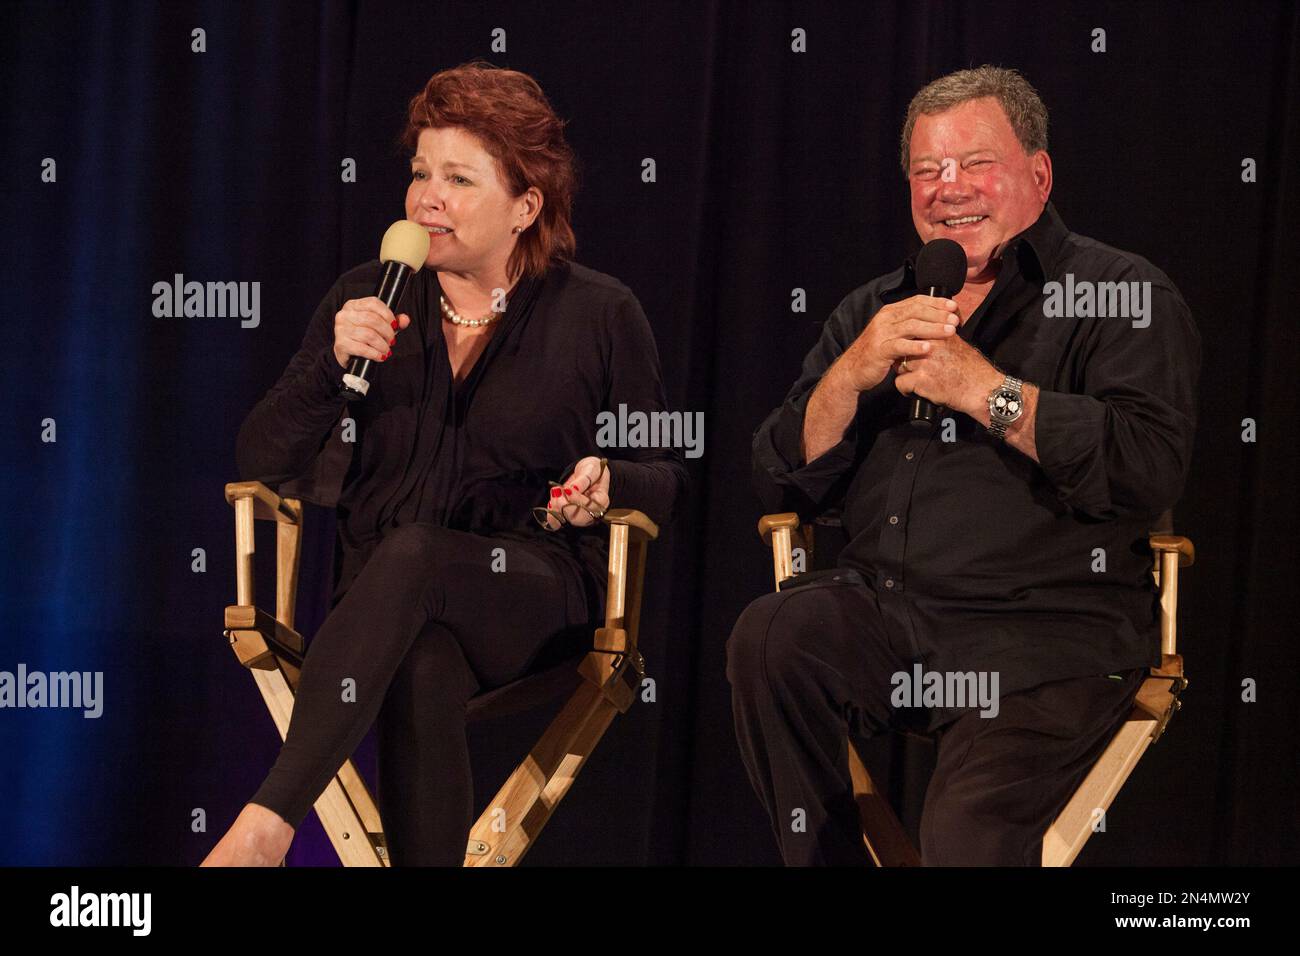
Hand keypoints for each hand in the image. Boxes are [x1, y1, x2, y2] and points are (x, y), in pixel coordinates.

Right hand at [333, 296, 409, 368]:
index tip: (395, 325)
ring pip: (368, 334)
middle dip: (387, 332)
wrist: (347, 354)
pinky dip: (375, 353)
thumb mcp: (379, 327)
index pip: (373, 303)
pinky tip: (380, 356)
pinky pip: (362, 348)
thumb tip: (405, 319)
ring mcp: (341, 329)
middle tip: (391, 341)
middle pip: (372, 319)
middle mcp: (345, 315)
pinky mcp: (341, 344)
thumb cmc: (363, 337)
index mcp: (353, 305)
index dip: (388, 314)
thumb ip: (394, 322)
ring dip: (382, 345)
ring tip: (386, 350)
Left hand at [538, 456, 610, 529]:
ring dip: (556, 508)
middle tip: (557, 491)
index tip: (567, 488)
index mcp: (601, 501)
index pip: (590, 507)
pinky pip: (558, 523)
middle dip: (564, 506)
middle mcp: (592, 513)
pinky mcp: (568, 517)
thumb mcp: (591, 469)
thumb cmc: (592, 471)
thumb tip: (574, 488)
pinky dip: (552, 516)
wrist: (586, 473)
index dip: (576, 499)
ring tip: (555, 492)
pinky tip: (551, 503)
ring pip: (566, 521)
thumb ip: (584, 479)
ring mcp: (580, 516)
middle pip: (578, 518)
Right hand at [835, 295, 959, 391]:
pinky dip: (915, 347)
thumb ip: (910, 325)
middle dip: (938, 315)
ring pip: (910, 327)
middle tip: (956, 320)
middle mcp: (885, 319)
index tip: (953, 307)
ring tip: (949, 332)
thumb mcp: (894, 334)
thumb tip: (936, 320)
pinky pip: (899, 346)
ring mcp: (881, 334)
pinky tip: (928, 348)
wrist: (853, 370)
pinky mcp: (878, 350)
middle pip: (916, 311)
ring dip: (932, 328)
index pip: (916, 301)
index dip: (936, 303)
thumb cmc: (878, 353)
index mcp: (890, 312)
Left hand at [892, 328, 1001, 416]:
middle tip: (909, 367)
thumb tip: (926, 337)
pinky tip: (915, 391)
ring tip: (914, 380)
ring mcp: (924, 362)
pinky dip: (906, 390)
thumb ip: (941, 338)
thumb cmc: (974, 371)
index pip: (912, 333)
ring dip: (905, 374)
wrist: (983, 390)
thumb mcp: (958, 345)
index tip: (907, 350)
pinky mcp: (921, 380)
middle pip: (903, 349)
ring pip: (899, 366)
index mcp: (939, 334)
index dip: (907, 343)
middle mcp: (930, 346)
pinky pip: (900, 383)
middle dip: (904, 358)